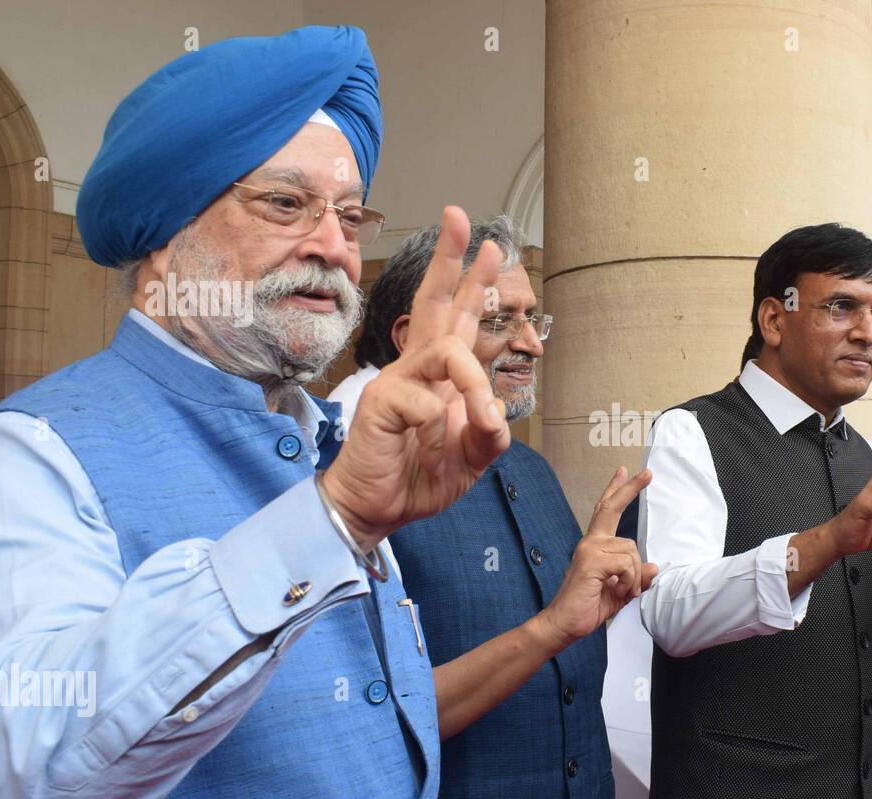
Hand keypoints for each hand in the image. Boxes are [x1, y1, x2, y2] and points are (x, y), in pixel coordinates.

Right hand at [322, 206, 510, 550]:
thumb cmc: (420, 477)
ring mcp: (397, 380)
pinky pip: (425, 403)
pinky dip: (438, 431)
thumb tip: (492, 412)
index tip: (491, 245)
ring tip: (477, 420)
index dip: (474, 282)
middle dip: (450, 259)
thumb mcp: (472, 459)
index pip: (460, 319)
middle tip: (460, 217)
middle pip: (434, 302)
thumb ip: (489, 435)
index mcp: (442, 375)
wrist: (379, 509)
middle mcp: (418, 367)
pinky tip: (428, 449)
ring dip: (472, 384)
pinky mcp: (380, 401)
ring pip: (447, 352)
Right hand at [535, 467, 659, 651]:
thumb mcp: (621, 593)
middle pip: (611, 507)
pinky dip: (629, 582)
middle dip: (630, 488)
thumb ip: (636, 579)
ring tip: (623, 592)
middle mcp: (590, 543)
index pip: (606, 511)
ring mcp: (589, 550)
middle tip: (648, 472)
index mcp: (595, 546)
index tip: (626, 471)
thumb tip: (654, 567)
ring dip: (635, 576)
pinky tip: (618, 592)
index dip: (617, 490)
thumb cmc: (587, 608)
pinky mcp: (592, 561)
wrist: (563, 625)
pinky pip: (626, 564)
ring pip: (631, 550)